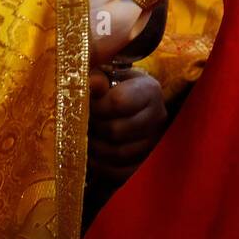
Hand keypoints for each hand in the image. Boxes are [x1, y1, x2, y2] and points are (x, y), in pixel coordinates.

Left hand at [88, 67, 167, 182]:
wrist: (124, 106)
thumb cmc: (109, 85)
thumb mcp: (102, 69)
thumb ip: (93, 65)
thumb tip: (91, 83)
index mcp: (149, 89)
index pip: (118, 102)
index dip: (95, 105)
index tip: (85, 103)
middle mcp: (158, 116)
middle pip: (116, 131)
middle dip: (93, 128)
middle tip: (81, 123)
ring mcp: (155, 142)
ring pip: (118, 153)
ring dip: (94, 148)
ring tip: (82, 138)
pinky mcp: (146, 164)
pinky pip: (120, 172)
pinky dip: (100, 166)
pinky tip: (90, 155)